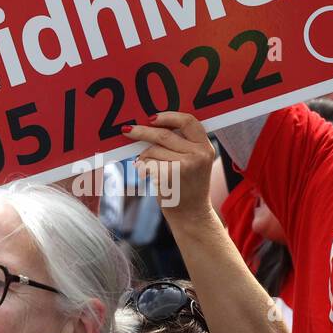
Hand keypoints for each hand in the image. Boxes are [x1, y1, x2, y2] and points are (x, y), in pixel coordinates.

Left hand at [123, 112, 217, 228]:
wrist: (192, 215)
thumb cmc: (186, 187)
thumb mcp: (193, 163)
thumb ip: (182, 144)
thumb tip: (152, 125)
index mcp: (206, 147)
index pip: (189, 121)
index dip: (169, 116)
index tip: (152, 118)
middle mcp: (199, 154)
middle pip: (164, 134)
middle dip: (142, 131)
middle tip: (127, 130)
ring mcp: (186, 164)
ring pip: (153, 150)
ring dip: (143, 156)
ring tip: (146, 167)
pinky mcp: (172, 175)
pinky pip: (149, 163)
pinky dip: (143, 168)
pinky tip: (147, 176)